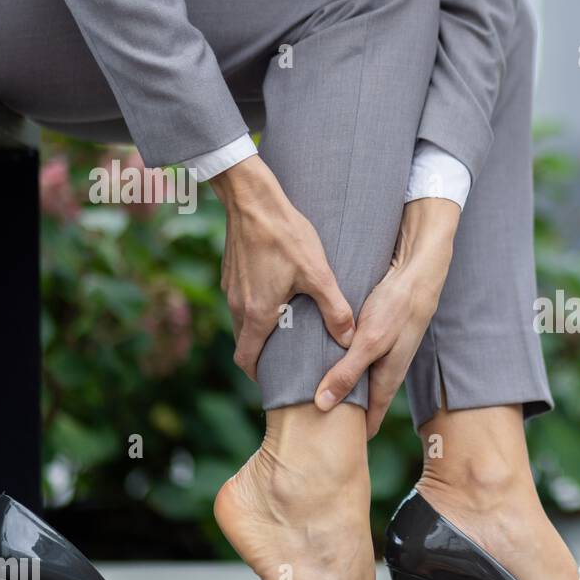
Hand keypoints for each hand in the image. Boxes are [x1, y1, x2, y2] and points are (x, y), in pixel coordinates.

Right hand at [211, 156, 355, 379]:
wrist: (252, 199)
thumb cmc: (286, 235)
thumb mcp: (318, 274)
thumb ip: (335, 309)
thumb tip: (349, 339)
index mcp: (256, 313)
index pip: (247, 359)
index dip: (259, 375)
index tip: (275, 380)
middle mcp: (236, 304)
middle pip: (245, 342)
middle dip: (263, 355)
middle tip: (288, 359)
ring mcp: (230, 287)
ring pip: (242, 320)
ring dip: (260, 329)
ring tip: (288, 329)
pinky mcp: (231, 271)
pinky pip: (241, 299)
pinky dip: (255, 308)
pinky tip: (279, 298)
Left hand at [314, 197, 459, 436]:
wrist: (419, 270)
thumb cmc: (398, 305)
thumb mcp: (370, 341)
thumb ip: (347, 372)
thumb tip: (322, 405)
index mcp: (387, 377)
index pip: (371, 418)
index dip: (354, 436)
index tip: (334, 452)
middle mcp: (387, 368)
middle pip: (365, 402)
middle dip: (345, 417)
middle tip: (317, 431)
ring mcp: (384, 351)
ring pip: (361, 380)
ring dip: (342, 390)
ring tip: (315, 400)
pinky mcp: (379, 334)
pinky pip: (358, 359)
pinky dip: (343, 367)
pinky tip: (325, 362)